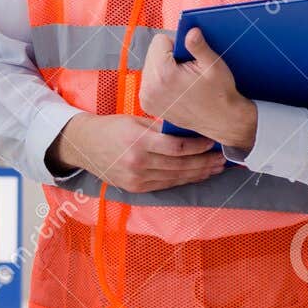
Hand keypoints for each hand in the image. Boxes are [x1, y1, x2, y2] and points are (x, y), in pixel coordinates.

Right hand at [49, 110, 226, 193]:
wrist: (84, 146)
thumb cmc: (111, 127)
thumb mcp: (134, 120)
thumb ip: (160, 127)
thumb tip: (188, 129)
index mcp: (138, 141)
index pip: (176, 148)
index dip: (198, 147)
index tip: (212, 142)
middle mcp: (138, 163)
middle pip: (180, 166)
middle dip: (204, 163)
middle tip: (223, 159)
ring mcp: (136, 178)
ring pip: (175, 178)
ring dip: (198, 174)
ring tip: (215, 169)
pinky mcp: (136, 188)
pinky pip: (166, 185)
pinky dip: (183, 181)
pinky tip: (196, 176)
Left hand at [138, 28, 257, 150]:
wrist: (221, 121)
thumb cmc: (220, 93)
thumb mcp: (213, 66)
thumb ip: (198, 46)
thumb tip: (190, 30)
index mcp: (164, 75)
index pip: (159, 40)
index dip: (176, 44)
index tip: (188, 56)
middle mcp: (149, 87)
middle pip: (152, 52)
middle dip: (168, 55)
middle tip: (187, 69)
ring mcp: (146, 97)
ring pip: (150, 65)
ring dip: (164, 67)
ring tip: (182, 79)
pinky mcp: (147, 104)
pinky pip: (149, 80)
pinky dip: (160, 80)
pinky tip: (175, 87)